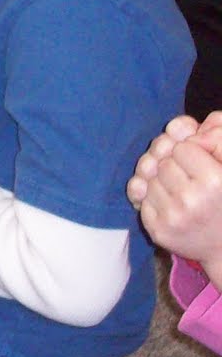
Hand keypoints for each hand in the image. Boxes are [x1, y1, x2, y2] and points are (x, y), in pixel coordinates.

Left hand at [134, 122, 221, 280]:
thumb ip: (213, 138)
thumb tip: (177, 125)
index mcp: (215, 181)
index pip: (182, 148)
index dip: (189, 153)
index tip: (199, 165)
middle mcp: (194, 200)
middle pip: (163, 163)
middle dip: (174, 167)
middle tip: (190, 181)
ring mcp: (174, 217)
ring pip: (149, 180)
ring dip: (162, 183)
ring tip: (182, 194)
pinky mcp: (159, 231)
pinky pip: (142, 200)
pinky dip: (154, 200)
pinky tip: (172, 207)